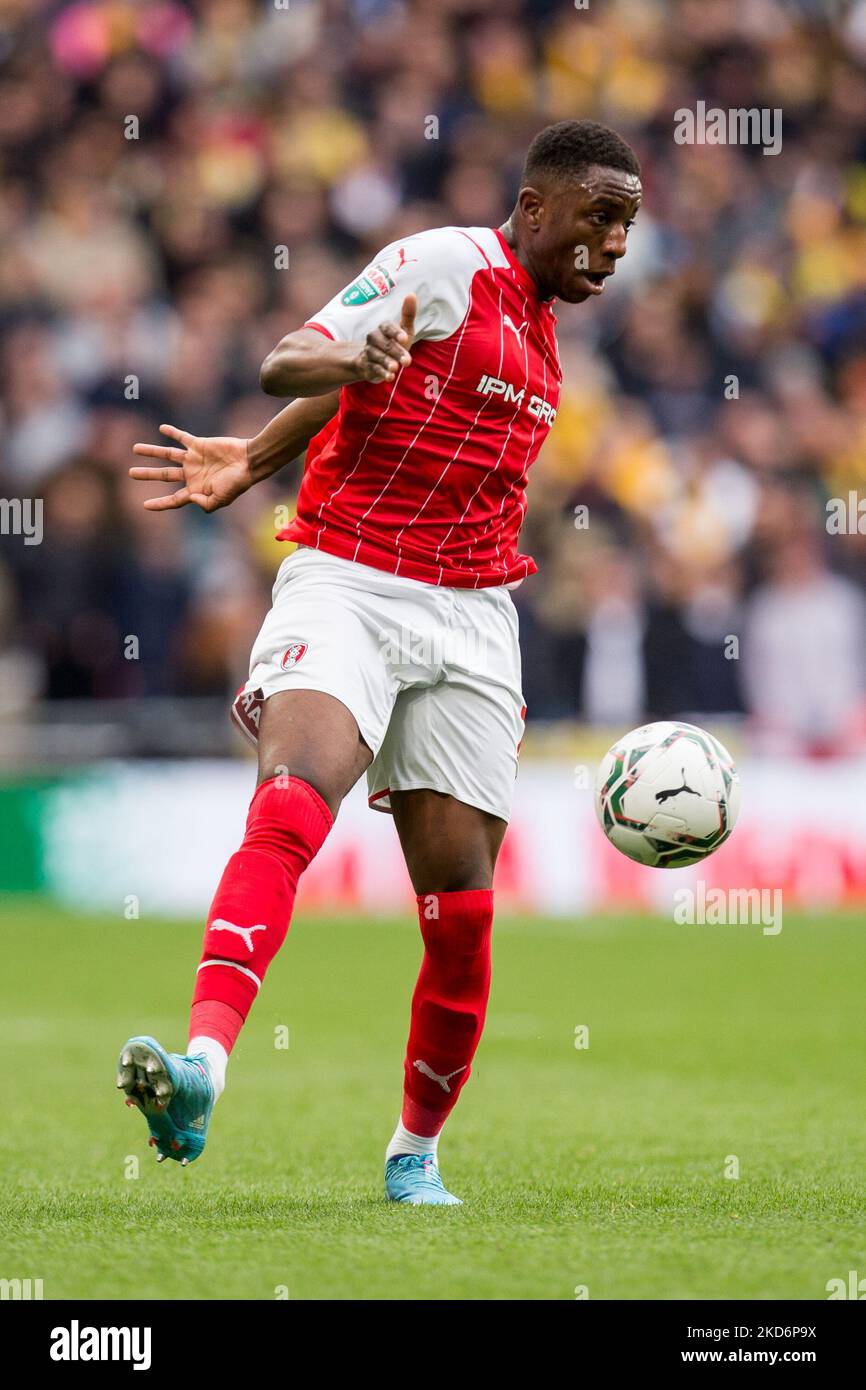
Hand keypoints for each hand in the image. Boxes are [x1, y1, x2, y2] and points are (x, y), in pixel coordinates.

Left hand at [130, 425, 253, 511]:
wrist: (249, 461)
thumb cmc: (237, 483)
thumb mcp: (221, 500)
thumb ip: (205, 504)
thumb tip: (190, 498)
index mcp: (196, 490)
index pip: (173, 499)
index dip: (159, 503)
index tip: (144, 505)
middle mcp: (192, 475)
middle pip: (164, 476)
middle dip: (147, 474)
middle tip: (131, 473)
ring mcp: (194, 459)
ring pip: (167, 455)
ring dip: (151, 451)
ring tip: (135, 449)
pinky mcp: (199, 445)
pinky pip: (182, 438)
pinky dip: (172, 432)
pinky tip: (161, 428)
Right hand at [353, 293, 415, 383]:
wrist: (373, 361)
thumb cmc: (394, 343)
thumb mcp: (404, 330)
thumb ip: (408, 314)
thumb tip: (411, 294)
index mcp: (383, 328)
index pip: (387, 327)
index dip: (395, 332)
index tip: (404, 338)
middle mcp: (374, 339)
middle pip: (384, 343)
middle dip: (396, 351)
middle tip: (408, 361)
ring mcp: (369, 353)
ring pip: (377, 356)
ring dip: (387, 362)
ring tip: (396, 368)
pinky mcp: (367, 366)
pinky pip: (373, 368)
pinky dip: (381, 373)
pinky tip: (390, 377)